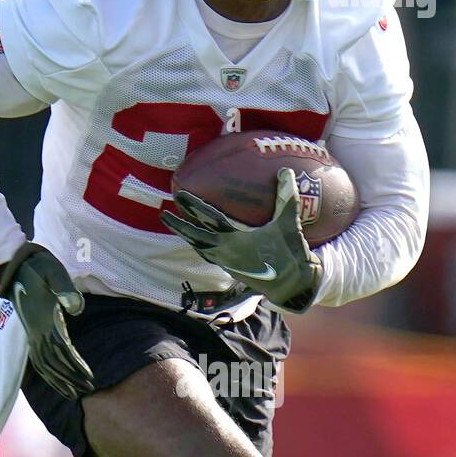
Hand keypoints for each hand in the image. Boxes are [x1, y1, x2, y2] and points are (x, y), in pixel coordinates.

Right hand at [0, 242, 94, 399]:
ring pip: (43, 363)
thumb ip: (65, 289)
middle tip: (86, 390)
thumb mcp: (54, 272)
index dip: (75, 366)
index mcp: (44, 318)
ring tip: (72, 393)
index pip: (61, 349)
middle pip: (53, 362)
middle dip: (69, 378)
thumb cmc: (38, 267)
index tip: (89, 377)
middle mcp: (36, 330)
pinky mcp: (31, 331)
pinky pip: (37, 357)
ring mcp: (32, 332)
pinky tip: (55, 379)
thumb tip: (76, 310)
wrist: (15, 265)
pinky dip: (46, 372)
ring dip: (57, 380)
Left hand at [162, 167, 321, 312]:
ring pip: (199, 248)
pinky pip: (208, 256)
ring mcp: (226, 263)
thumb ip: (286, 197)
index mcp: (235, 240)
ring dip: (187, 237)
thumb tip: (285, 171)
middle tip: (163, 214)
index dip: (194, 206)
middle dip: (178, 225)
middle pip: (194, 237)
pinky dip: (200, 246)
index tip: (180, 195)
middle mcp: (225, 252)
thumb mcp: (288, 223)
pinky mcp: (231, 269)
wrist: (293, 285)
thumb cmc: (290, 253)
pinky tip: (198, 242)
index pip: (209, 219)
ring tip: (176, 226)